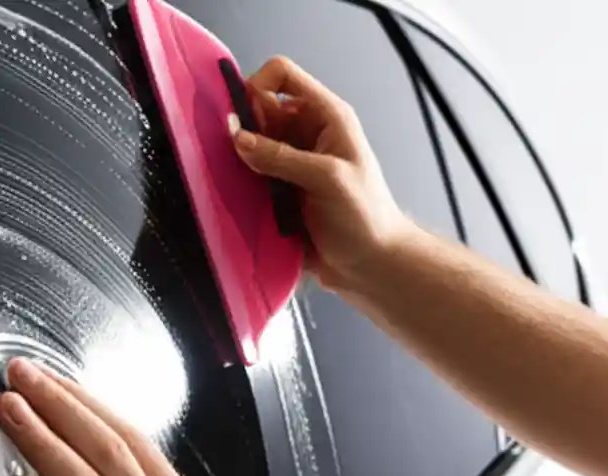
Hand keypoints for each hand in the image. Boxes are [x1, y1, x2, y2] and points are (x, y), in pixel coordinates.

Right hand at [232, 56, 415, 289]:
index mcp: (325, 116)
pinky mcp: (277, 191)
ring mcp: (289, 163)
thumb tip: (237, 136)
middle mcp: (304, 134)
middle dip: (241, 128)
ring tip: (237, 182)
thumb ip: (281, 156)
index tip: (241, 118)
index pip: (282, 75)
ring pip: (248, 144)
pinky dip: (239, 182)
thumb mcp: (326, 179)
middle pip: (257, 110)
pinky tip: (238, 197)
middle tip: (238, 159)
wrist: (370, 267)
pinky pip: (247, 175)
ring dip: (238, 159)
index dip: (256, 86)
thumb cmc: (363, 218)